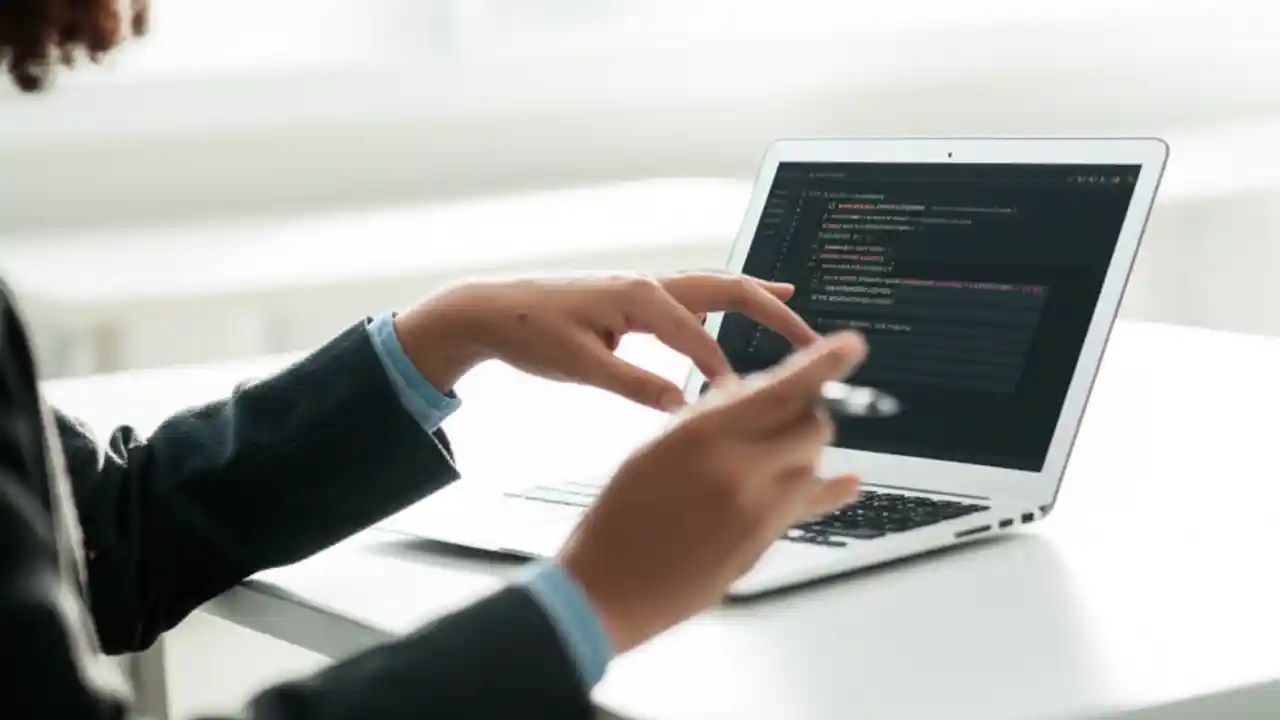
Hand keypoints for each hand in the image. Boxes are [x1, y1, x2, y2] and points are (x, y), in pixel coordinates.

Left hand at [393, 273, 818, 409]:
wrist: (492, 310)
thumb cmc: (530, 333)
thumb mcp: (580, 365)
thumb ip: (633, 384)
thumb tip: (683, 409)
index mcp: (638, 296)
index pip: (700, 338)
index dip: (727, 375)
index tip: (748, 406)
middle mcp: (648, 284)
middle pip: (727, 290)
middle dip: (772, 312)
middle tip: (813, 339)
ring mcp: (644, 287)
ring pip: (714, 288)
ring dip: (755, 300)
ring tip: (794, 312)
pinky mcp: (636, 298)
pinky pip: (694, 298)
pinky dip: (725, 305)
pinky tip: (737, 318)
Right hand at [558, 332, 866, 652]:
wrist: (612, 584)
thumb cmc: (623, 515)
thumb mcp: (658, 448)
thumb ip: (710, 417)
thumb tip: (749, 391)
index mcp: (704, 433)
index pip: (782, 388)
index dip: (823, 363)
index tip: (853, 345)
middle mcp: (739, 467)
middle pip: (811, 423)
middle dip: (803, 412)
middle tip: (779, 417)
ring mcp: (759, 508)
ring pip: (814, 460)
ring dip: (803, 449)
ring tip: (767, 457)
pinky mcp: (766, 540)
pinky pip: (813, 503)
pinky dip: (830, 487)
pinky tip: (847, 481)